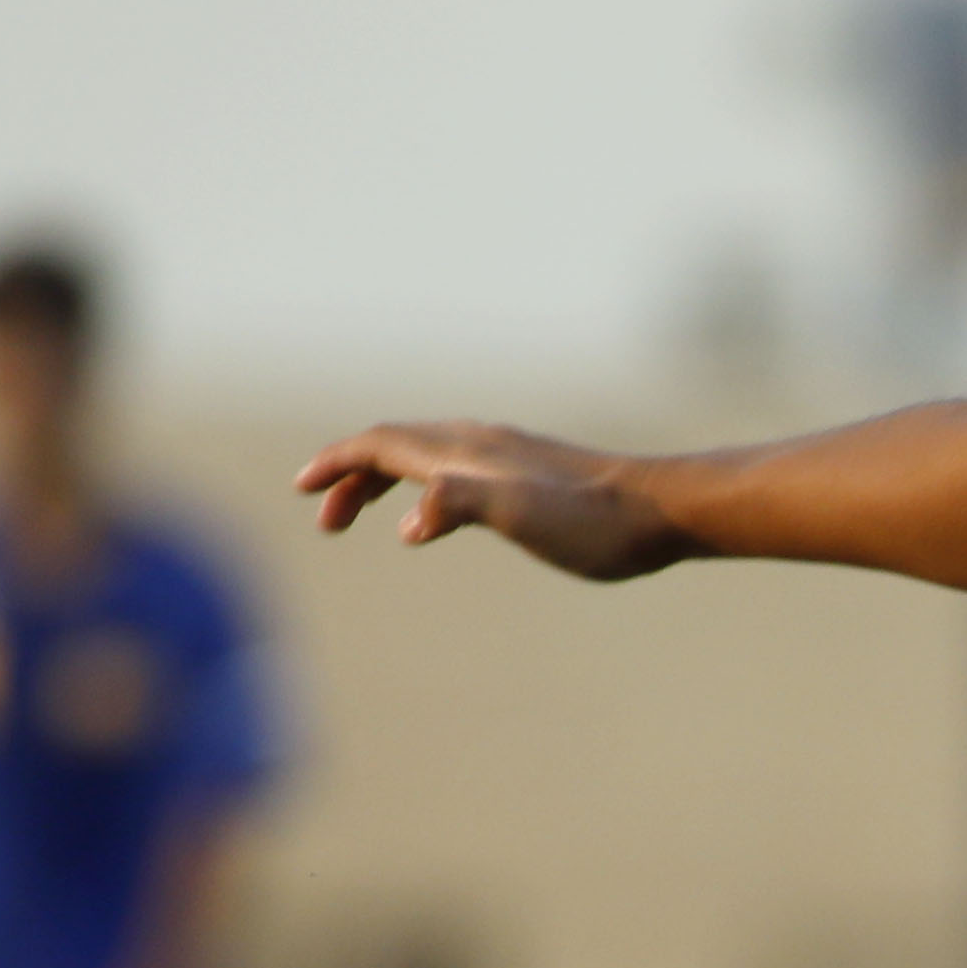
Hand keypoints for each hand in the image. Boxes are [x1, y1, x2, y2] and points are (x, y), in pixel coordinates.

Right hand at [293, 422, 688, 579]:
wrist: (664, 510)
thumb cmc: (595, 523)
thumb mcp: (524, 516)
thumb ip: (463, 507)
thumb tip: (408, 521)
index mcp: (465, 453)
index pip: (380, 444)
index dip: (336, 464)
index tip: (303, 491)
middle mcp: (480, 444)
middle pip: (394, 446)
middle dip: (350, 475)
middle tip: (326, 519)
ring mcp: (507, 456)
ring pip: (425, 455)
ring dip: (385, 480)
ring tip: (369, 518)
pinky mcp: (533, 473)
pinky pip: (459, 468)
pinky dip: (427, 484)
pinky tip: (444, 511)